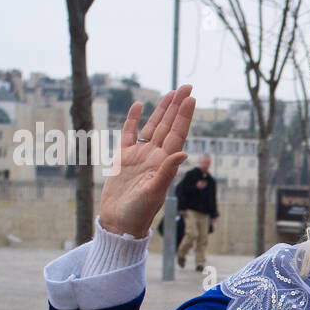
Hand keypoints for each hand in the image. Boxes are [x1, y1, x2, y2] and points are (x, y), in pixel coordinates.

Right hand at [98, 85, 196, 237]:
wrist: (119, 223)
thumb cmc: (139, 212)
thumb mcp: (154, 192)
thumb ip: (167, 171)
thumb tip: (184, 152)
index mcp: (165, 163)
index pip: (177, 134)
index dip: (184, 116)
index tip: (191, 98)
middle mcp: (155, 156)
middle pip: (168, 125)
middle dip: (177, 106)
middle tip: (187, 86)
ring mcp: (140, 155)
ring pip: (153, 126)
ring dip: (162, 110)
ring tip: (171, 93)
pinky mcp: (124, 158)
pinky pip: (129, 134)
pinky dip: (134, 120)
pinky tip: (140, 106)